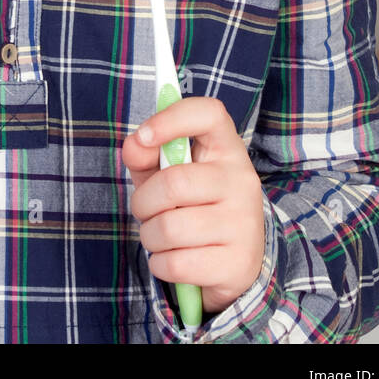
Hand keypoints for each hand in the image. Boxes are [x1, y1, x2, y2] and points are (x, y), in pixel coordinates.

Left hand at [122, 95, 265, 316]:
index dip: (172, 118)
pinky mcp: (238, 263)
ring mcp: (244, 223)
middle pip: (173, 183)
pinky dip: (160, 265)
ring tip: (159, 237)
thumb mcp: (169, 174)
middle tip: (144, 211)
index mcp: (226, 149)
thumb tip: (135, 144)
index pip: (209, 114)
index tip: (144, 136)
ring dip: (149, 236)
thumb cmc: (194, 206)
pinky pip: (176, 263)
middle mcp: (242, 181)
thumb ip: (147, 155)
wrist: (236, 261)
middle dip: (142, 202)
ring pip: (170, 228)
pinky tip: (171, 259)